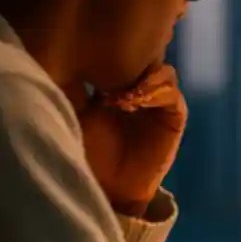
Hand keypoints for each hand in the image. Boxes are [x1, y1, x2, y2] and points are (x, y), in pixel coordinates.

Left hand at [77, 64, 186, 216]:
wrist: (107, 190)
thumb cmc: (83, 153)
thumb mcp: (72, 114)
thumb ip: (74, 87)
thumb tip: (66, 54)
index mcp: (112, 84)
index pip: (119, 55)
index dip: (108, 51)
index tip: (88, 59)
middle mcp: (138, 88)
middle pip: (143, 58)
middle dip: (129, 60)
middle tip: (106, 73)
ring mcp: (158, 101)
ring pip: (159, 71)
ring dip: (142, 78)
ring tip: (120, 95)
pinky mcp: (173, 116)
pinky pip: (171, 94)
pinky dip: (155, 92)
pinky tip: (135, 101)